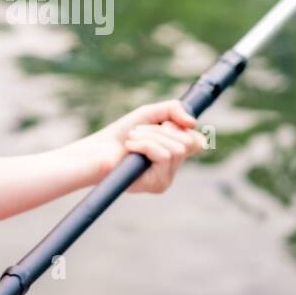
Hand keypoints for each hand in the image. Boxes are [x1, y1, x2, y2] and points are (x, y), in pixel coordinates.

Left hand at [81, 99, 207, 193]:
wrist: (97, 150)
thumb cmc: (121, 133)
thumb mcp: (150, 114)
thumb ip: (174, 110)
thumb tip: (193, 122)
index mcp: (174, 154)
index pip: (198, 142)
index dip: (184, 129)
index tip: (165, 123)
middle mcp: (173, 169)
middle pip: (187, 142)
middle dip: (160, 130)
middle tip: (137, 131)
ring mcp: (166, 179)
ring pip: (176, 149)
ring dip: (150, 137)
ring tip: (131, 139)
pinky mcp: (157, 185)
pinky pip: (164, 156)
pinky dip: (145, 145)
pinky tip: (130, 147)